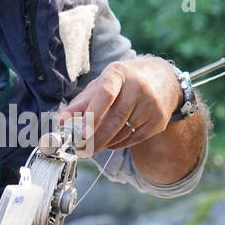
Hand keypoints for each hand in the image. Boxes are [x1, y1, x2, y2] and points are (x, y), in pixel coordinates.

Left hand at [59, 57, 182, 155]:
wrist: (162, 80)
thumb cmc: (123, 83)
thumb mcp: (101, 84)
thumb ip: (80, 103)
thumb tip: (61, 121)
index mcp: (118, 74)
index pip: (105, 94)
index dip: (93, 115)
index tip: (82, 134)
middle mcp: (138, 87)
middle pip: (114, 120)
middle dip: (94, 140)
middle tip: (80, 151)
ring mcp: (151, 105)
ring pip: (122, 133)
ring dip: (105, 143)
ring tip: (93, 144)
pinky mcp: (158, 121)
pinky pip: (133, 140)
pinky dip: (117, 144)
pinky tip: (111, 141)